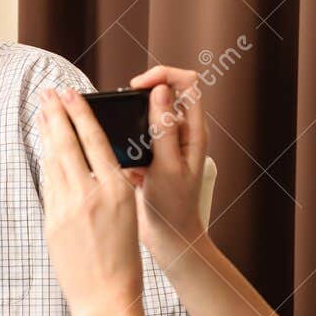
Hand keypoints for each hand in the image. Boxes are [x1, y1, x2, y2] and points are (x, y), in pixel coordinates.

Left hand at [39, 88, 143, 315]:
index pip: (94, 140)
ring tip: (43, 114)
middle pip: (67, 143)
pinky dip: (47, 164)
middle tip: (46, 93)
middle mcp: (90, 193)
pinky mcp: (52, 222)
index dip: (80, 113)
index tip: (70, 93)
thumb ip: (107, 186)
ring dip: (48, 135)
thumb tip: (87, 162)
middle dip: (55, 114)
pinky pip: (49, 185)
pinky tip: (46, 151)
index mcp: (117, 188)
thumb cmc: (124, 258)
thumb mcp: (126, 213)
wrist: (107, 297)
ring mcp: (67, 208)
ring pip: (54, 161)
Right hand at [128, 66, 210, 263]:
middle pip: (164, 92)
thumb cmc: (174, 208)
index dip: (161, 76)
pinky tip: (123, 165)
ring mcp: (166, 144)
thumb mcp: (166, 167)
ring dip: (129, 123)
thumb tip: (161, 91)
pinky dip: (124, 144)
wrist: (169, 239)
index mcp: (194, 131)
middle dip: (139, 96)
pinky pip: (134, 137)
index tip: (137, 87)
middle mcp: (182, 133)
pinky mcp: (150, 156)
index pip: (187, 82)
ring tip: (121, 142)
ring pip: (145, 115)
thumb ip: (163, 129)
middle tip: (121, 110)